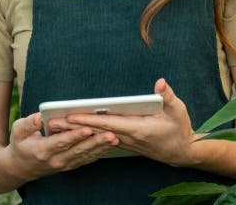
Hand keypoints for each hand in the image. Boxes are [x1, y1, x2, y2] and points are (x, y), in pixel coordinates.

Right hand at [3, 112, 119, 181]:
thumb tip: (38, 117)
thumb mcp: (17, 132)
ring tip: (115, 138)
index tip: (87, 129)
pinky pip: (86, 160)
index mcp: (42, 150)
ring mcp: (64, 165)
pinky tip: (110, 146)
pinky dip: (99, 153)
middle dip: (96, 142)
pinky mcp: (70, 165)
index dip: (75, 136)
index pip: (61, 142)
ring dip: (101, 148)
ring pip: (85, 156)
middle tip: (110, 134)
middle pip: (78, 150)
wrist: (21, 168)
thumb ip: (27, 124)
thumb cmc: (20, 145)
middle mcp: (55, 160)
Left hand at [64, 79, 196, 166]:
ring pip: (96, 137)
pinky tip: (75, 132)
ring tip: (58, 126)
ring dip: (77, 132)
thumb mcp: (179, 111)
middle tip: (53, 123)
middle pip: (96, 131)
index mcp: (138, 129)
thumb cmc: (180, 130)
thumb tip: (161, 83)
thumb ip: (168, 96)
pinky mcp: (125, 143)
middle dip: (74, 127)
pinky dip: (87, 136)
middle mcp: (128, 138)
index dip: (88, 121)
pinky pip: (101, 139)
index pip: (107, 124)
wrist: (182, 153)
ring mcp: (125, 142)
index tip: (71, 117)